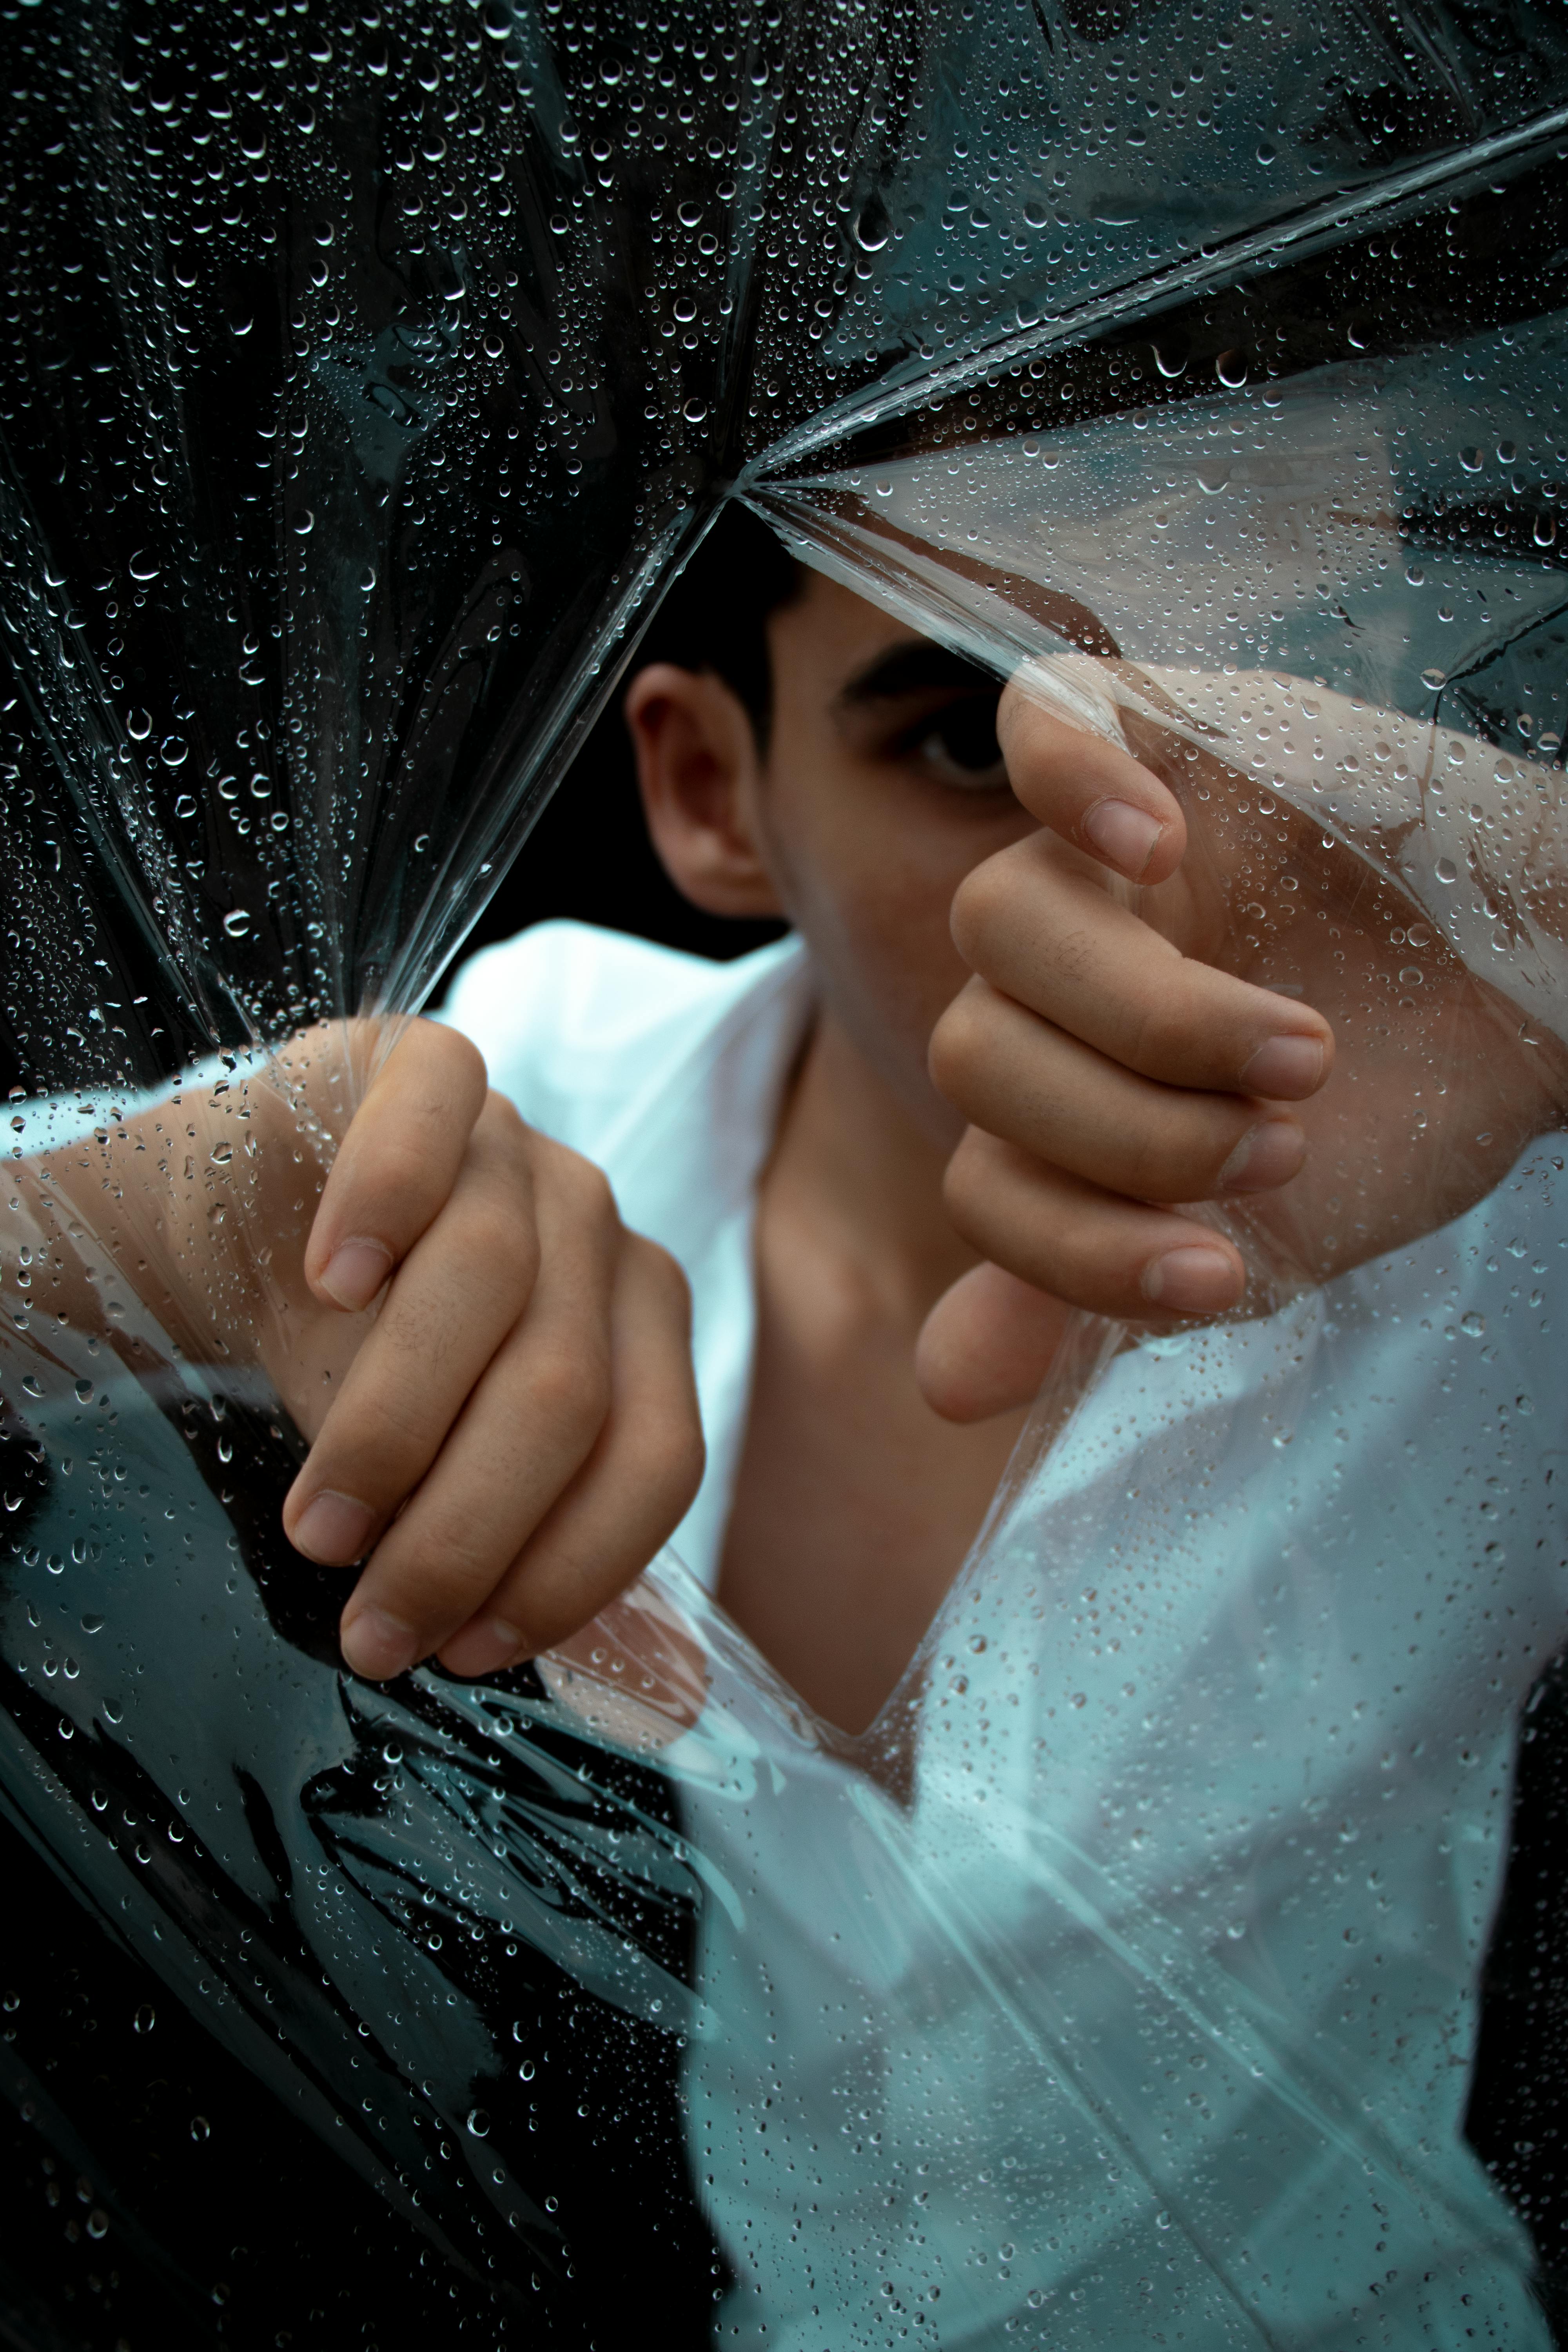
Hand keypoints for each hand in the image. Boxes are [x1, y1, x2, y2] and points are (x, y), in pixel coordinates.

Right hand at [38, 1020, 702, 1679]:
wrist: (253, 1238)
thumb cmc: (368, 1372)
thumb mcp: (449, 1476)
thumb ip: (543, 1559)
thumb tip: (665, 1697)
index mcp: (641, 1329)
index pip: (658, 1459)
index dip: (569, 1571)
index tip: (466, 1655)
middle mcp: (602, 1230)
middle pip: (566, 1391)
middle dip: (464, 1534)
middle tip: (371, 1626)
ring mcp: (522, 1140)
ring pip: (491, 1280)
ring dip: (395, 1425)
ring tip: (319, 1524)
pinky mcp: (431, 1065)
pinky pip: (437, 1114)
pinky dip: (386, 1199)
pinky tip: (332, 1281)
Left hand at [918, 663, 1566, 1419]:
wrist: (1539, 1011)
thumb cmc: (1403, 1110)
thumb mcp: (1257, 1228)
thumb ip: (1084, 1284)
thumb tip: (945, 1384)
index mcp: (1056, 1094)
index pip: (978, 1183)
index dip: (1078, 1247)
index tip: (1227, 1270)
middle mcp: (1049, 974)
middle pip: (971, 1052)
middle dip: (1130, 1133)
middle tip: (1285, 1139)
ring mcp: (1095, 854)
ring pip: (1000, 922)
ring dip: (1153, 1019)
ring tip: (1302, 1052)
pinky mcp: (1158, 740)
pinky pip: (1038, 718)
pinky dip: (1071, 782)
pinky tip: (1154, 844)